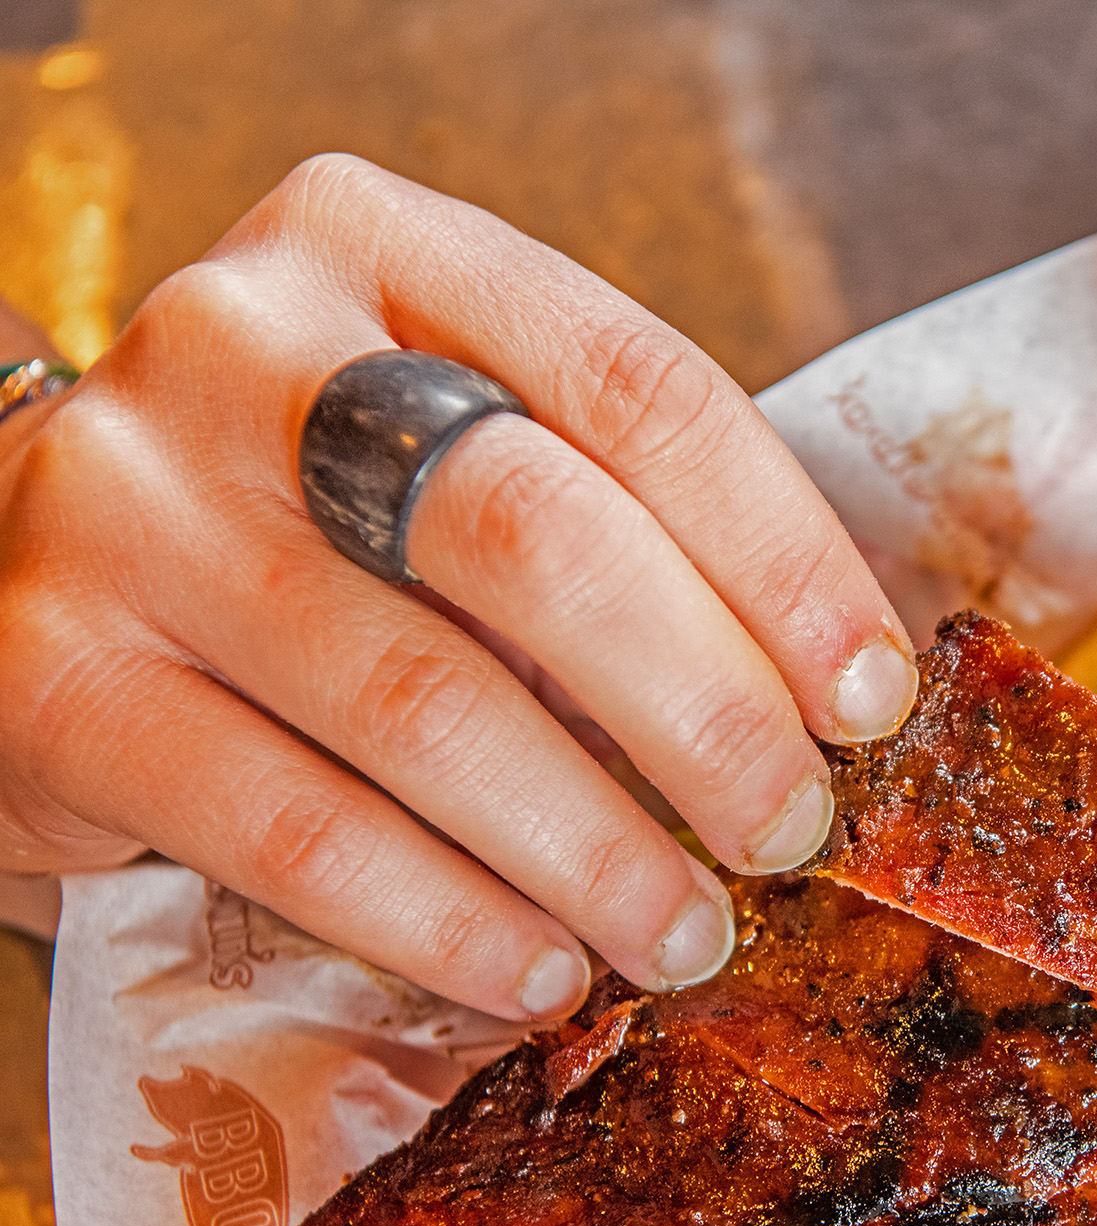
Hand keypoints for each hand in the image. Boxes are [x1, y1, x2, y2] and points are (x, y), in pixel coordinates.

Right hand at [0, 155, 913, 1020]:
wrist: (11, 566)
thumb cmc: (313, 524)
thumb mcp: (453, 453)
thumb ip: (611, 516)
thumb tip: (830, 697)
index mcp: (381, 247)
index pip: (642, 390)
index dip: (786, 559)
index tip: (873, 699)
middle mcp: (241, 348)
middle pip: (540, 539)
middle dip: (705, 713)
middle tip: (789, 831)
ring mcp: (130, 507)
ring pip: (421, 702)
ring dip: (592, 849)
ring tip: (686, 933)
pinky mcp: (53, 677)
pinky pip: (293, 828)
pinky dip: (442, 919)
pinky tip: (537, 968)